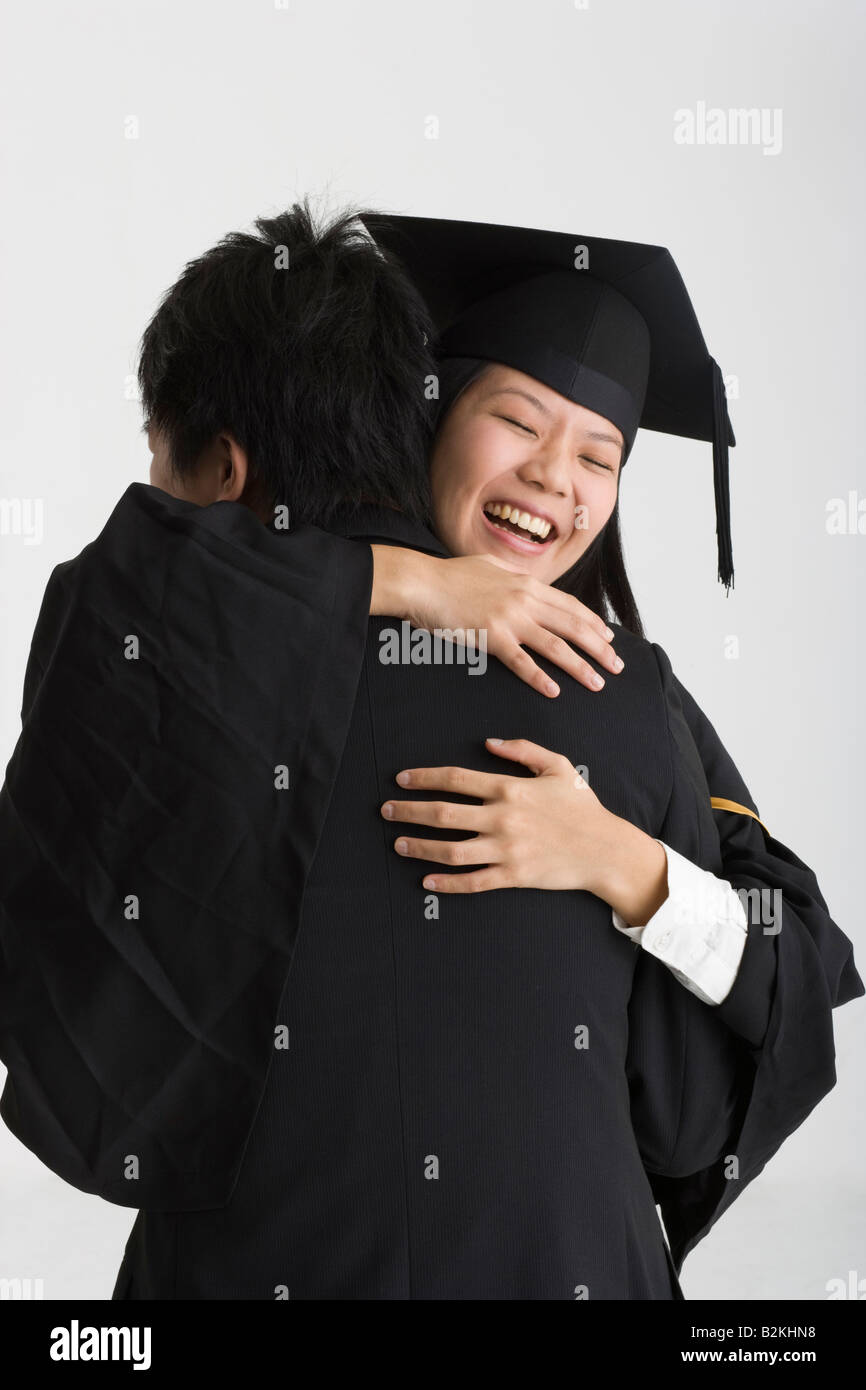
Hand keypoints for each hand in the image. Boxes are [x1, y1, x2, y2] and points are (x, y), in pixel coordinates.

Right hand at [370, 546, 623, 696]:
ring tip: (598, 683)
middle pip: (573, 626)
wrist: (422, 582)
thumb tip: (529, 582)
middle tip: (618, 666)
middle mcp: (525, 600)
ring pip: (556, 646)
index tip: (609, 638)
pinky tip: (554, 691)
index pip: (570, 606)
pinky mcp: (491, 637)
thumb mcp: (490, 568)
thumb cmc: (450, 576)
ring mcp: (509, 619)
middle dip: (600, 648)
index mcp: (526, 584)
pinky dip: (540, 678)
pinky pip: (521, 662)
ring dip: (580, 666)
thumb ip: (514, 577)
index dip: (593, 623)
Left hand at [380, 737, 616, 893]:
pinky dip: (447, 883)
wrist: (605, 849)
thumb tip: (488, 742)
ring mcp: (506, 850)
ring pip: (450, 850)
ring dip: (419, 846)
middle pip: (443, 813)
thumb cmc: (581, 805)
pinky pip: (473, 882)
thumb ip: (522, 750)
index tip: (402, 779)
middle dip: (408, 811)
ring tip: (398, 843)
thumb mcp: (557, 766)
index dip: (424, 778)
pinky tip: (427, 882)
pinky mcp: (513, 876)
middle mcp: (502, 818)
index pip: (456, 779)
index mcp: (510, 788)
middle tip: (385, 811)